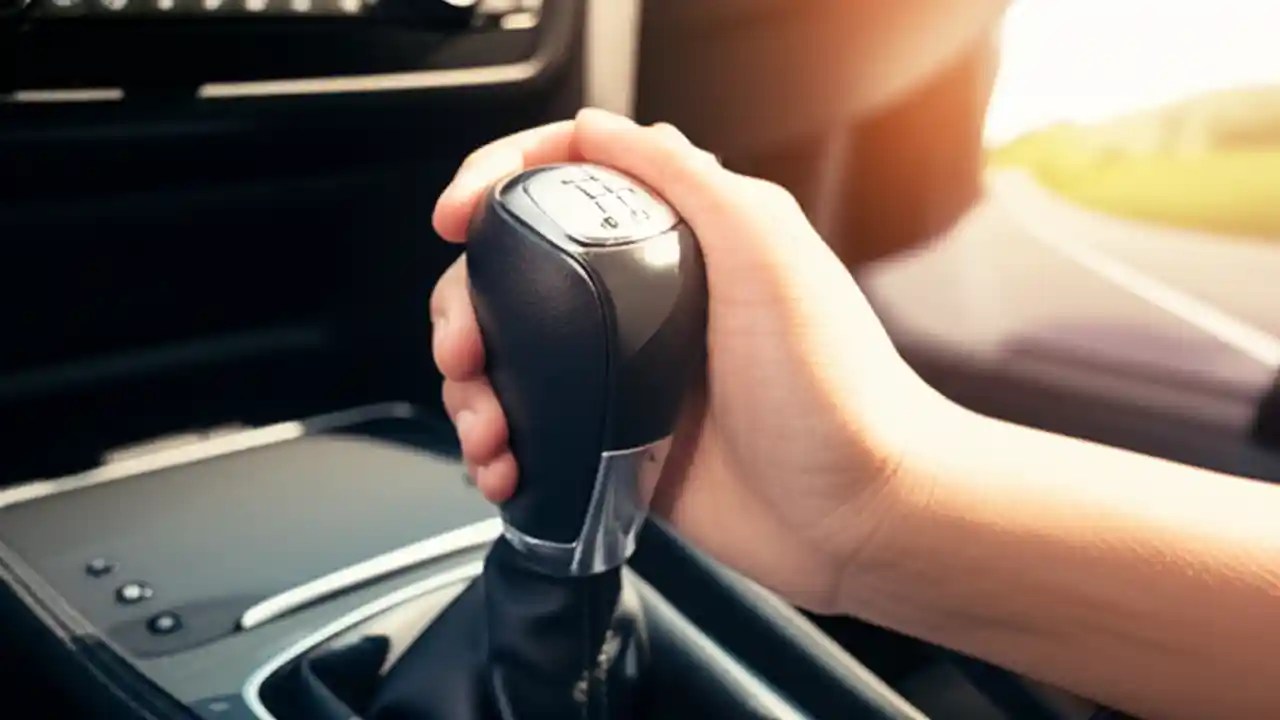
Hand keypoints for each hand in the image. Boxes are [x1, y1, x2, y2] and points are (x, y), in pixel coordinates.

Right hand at [430, 108, 940, 612]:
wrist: (857, 511)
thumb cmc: (835, 385)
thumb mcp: (766, 246)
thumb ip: (684, 177)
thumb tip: (595, 127)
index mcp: (678, 237)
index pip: (565, 182)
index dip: (498, 184)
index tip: (458, 216)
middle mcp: (644, 299)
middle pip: (514, 275)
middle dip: (463, 305)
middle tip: (462, 347)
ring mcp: (624, 374)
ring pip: (510, 357)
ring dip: (471, 387)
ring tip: (484, 425)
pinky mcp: (615, 443)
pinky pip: (532, 430)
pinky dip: (497, 447)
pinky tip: (500, 467)